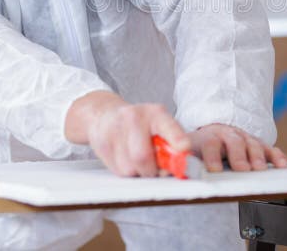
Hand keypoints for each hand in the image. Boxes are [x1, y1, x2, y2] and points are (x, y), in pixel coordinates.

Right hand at [65, 91, 188, 176]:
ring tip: (141, 162)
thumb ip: (174, 141)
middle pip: (142, 156)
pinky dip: (128, 172)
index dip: (176, 137)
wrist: (105, 115)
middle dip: (152, 170)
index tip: (184, 147)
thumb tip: (182, 164)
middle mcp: (133, 118)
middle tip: (157, 170)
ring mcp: (114, 130)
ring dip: (139, 173)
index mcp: (155, 113)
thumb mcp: (160, 123)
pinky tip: (128, 160)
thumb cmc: (140, 124)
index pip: (167, 125)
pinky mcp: (102, 145)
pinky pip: (119, 171)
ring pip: (129, 168)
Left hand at [188, 123, 286, 171]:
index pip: (209, 144)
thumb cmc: (198, 147)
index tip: (213, 169)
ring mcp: (243, 138)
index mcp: (207, 137)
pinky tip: (281, 164)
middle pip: (234, 142)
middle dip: (239, 155)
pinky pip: (268, 148)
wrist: (212, 131)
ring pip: (251, 143)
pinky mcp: (256, 143)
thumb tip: (168, 174)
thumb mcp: (187, 152)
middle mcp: (226, 135)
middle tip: (242, 168)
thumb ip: (181, 163)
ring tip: (259, 169)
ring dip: (257, 156)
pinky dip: (275, 155)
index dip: (212, 156)